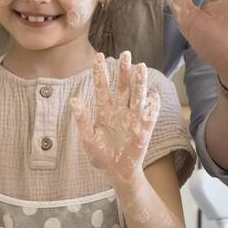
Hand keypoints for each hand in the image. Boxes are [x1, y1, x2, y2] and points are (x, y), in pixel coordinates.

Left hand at [71, 52, 160, 186]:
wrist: (117, 172)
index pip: (102, 87)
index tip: (98, 56)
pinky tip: (153, 95)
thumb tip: (74, 100)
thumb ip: (83, 119)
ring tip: (140, 67)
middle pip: (122, 87)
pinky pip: (149, 115)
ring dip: (138, 83)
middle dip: (123, 71)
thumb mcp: (88, 138)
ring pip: (136, 96)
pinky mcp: (144, 130)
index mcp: (104, 111)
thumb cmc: (101, 156)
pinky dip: (152, 106)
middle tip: (125, 54)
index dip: (100, 72)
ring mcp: (133, 119)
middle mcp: (119, 111)